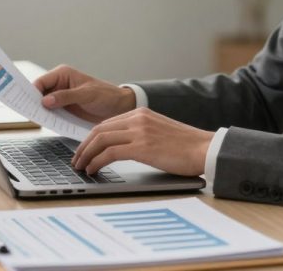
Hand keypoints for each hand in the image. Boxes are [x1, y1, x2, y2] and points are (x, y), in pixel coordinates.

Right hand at [34, 65, 135, 122]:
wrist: (119, 108)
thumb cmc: (106, 95)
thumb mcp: (87, 94)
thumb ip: (66, 97)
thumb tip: (46, 101)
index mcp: (63, 74)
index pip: (41, 82)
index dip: (31, 91)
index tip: (26, 102)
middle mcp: (59, 85)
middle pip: (39, 94)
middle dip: (33, 102)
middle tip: (27, 112)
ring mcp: (60, 98)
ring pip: (43, 105)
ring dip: (39, 112)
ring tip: (35, 118)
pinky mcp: (64, 110)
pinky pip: (51, 114)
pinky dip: (48, 118)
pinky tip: (46, 123)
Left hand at [72, 108, 213, 176]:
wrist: (205, 149)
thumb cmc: (186, 146)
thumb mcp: (159, 132)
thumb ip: (141, 133)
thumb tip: (122, 147)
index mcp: (141, 113)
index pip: (106, 123)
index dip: (91, 138)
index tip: (84, 150)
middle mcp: (137, 118)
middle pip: (98, 130)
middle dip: (83, 146)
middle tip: (76, 160)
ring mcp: (139, 131)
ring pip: (100, 140)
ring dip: (86, 155)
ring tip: (80, 167)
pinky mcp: (142, 147)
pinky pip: (110, 153)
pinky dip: (97, 162)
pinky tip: (93, 170)